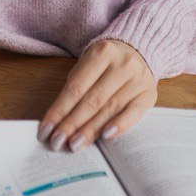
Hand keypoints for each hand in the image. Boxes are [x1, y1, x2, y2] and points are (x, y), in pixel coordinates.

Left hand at [37, 39, 156, 152]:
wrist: (140, 51)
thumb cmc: (107, 63)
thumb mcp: (89, 65)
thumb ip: (75, 88)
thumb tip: (58, 122)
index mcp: (102, 52)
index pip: (76, 87)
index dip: (59, 110)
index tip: (46, 130)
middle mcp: (122, 64)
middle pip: (92, 100)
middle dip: (72, 124)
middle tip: (57, 142)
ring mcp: (138, 79)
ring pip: (110, 108)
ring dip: (90, 129)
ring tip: (74, 144)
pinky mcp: (149, 94)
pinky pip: (134, 112)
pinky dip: (120, 125)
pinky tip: (106, 136)